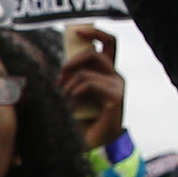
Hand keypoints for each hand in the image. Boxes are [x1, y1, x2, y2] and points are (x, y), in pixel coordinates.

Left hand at [60, 26, 125, 150]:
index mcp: (107, 72)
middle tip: (59, 78)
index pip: (108, 43)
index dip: (95, 32)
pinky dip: (75, 93)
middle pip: (93, 54)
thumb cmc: (79, 119)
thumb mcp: (72, 90)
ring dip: (69, 85)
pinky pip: (89, 84)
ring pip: (86, 72)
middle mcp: (115, 77)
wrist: (89, 145)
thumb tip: (60, 63)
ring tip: (65, 100)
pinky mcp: (115, 98)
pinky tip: (73, 105)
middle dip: (71, 62)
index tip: (77, 31)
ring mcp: (118, 87)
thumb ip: (71, 75)